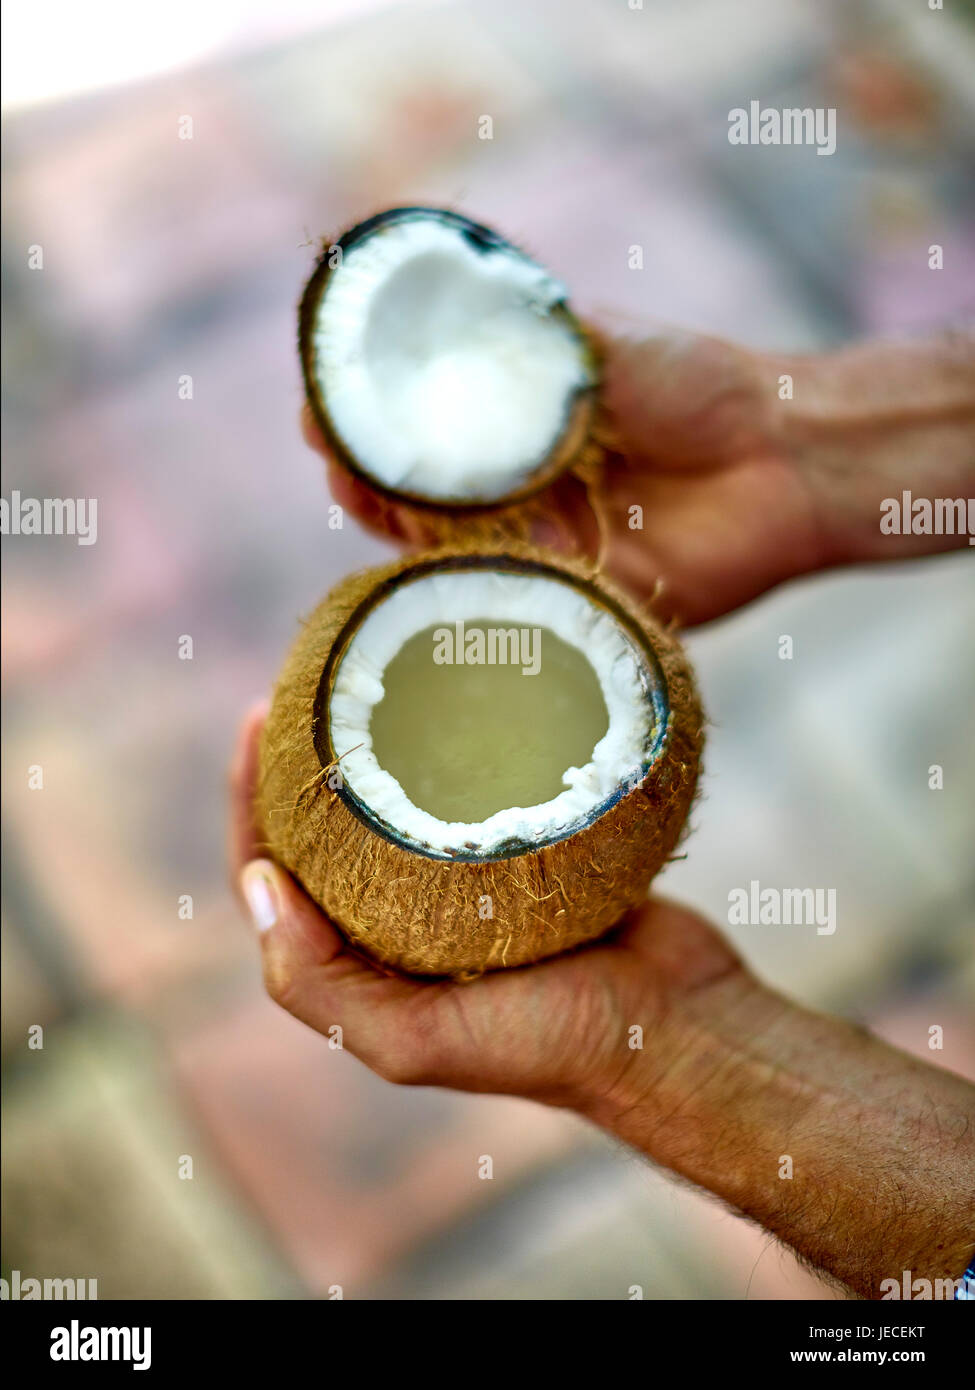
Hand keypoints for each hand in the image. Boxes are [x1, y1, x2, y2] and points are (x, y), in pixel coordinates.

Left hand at [231, 701, 974, 1298]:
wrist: (680, 1030)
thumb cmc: (551, 1045)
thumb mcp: (414, 1041)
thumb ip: (319, 984)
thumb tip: (255, 887)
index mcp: (367, 969)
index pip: (278, 876)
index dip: (253, 802)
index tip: (257, 721)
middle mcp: (405, 929)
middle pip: (329, 832)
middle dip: (305, 762)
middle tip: (301, 684)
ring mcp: (467, 889)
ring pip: (398, 805)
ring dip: (374, 749)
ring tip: (362, 680)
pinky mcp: (527, 856)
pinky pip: (472, 793)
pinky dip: (452, 751)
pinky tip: (450, 700)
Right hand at [306, 326, 974, 625]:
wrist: (778, 453)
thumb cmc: (693, 384)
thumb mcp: (591, 341)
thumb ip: (517, 338)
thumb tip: (428, 307)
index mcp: (512, 435)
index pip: (411, 437)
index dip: (360, 425)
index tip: (322, 407)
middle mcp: (514, 495)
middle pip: (409, 501)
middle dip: (362, 479)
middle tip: (337, 456)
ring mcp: (538, 550)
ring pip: (441, 552)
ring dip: (399, 523)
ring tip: (376, 490)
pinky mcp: (568, 599)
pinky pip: (499, 597)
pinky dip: (459, 576)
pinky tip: (426, 550)